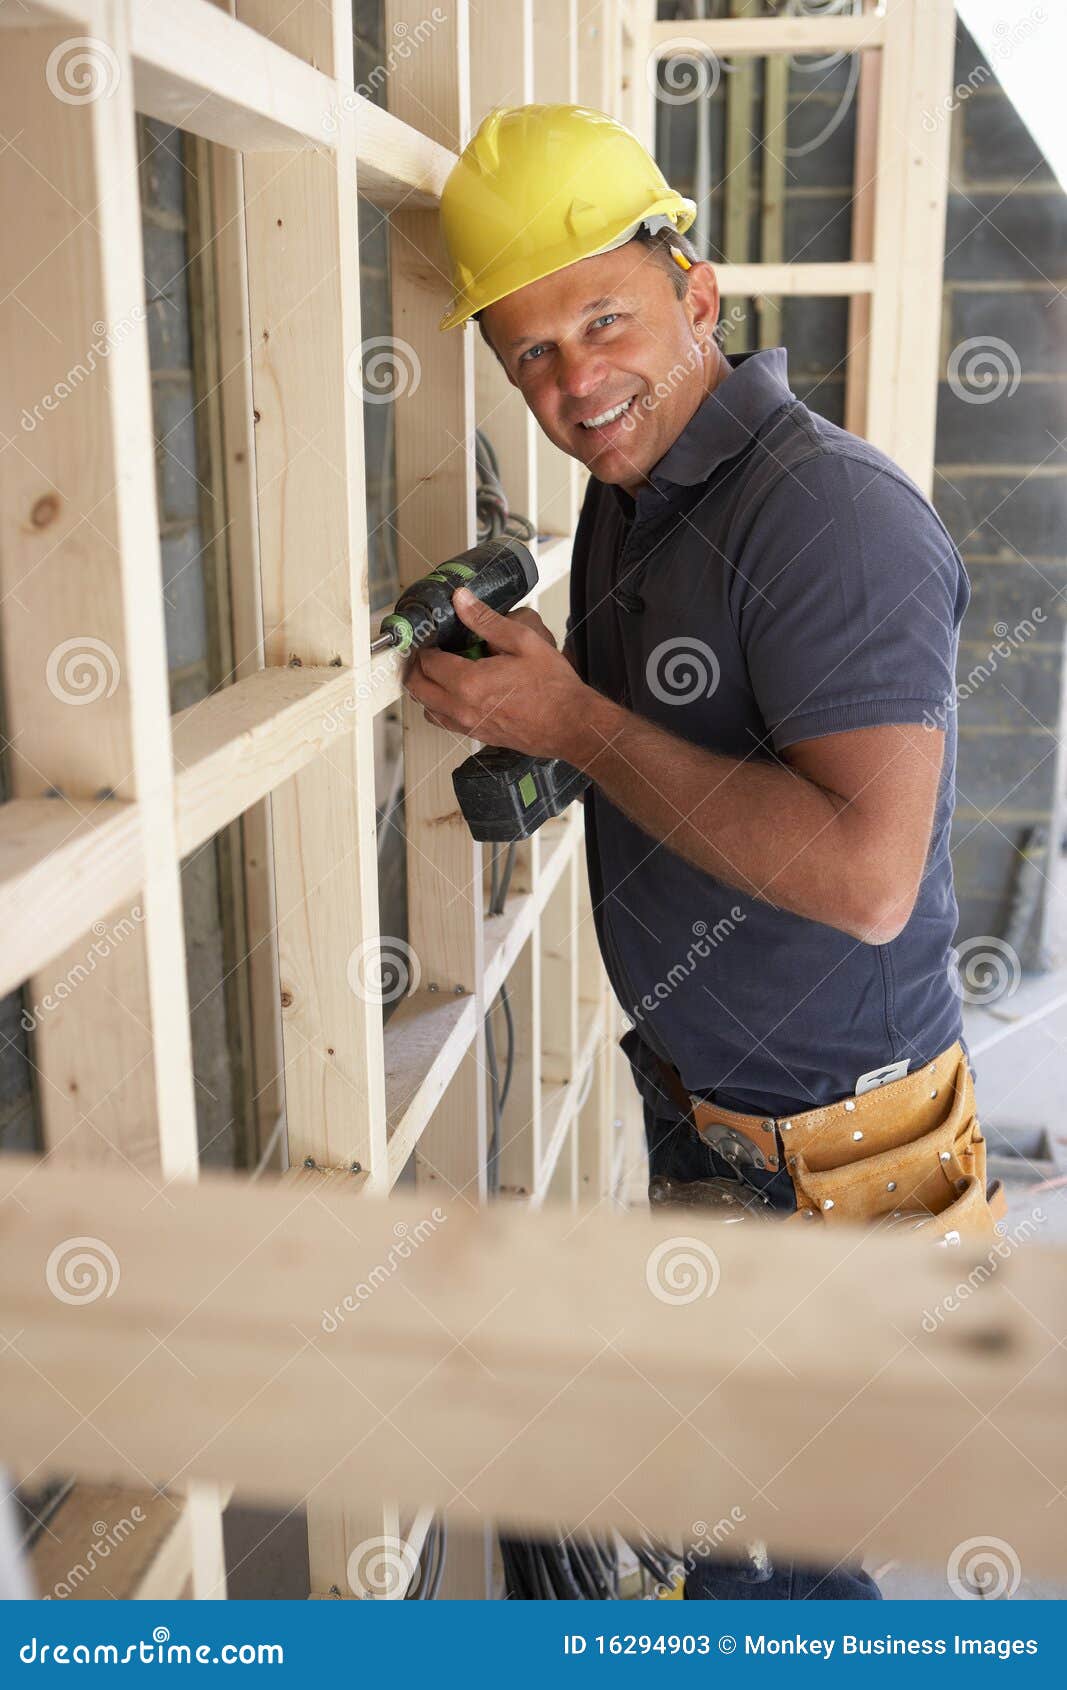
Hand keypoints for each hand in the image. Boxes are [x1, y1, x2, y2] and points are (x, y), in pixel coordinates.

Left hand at [404, 587, 588, 757]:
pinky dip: (439, 706)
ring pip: (426, 708)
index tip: (431, 636)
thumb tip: (461, 600)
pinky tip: (456, 692)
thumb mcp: (522, 642)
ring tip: (439, 670)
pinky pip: (443, 722)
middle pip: (417, 687)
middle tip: (426, 651)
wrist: (570, 724)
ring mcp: (468, 725)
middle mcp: (462, 708)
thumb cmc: (553, 688)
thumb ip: (486, 620)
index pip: (427, 662)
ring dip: (425, 688)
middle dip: (416, 666)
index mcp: (469, 683)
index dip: (425, 645)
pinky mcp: (477, 735)